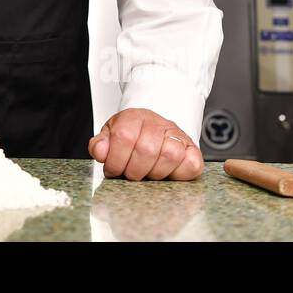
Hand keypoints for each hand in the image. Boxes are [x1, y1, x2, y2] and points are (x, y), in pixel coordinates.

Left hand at [88, 108, 202, 180]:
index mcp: (133, 117)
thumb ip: (100, 145)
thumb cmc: (130, 136)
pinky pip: (191, 164)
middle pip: (147, 149)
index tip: (113, 169)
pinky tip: (167, 173)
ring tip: (147, 173)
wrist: (153, 128)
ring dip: (155, 173)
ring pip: (170, 155)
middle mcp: (157, 123)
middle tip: (130, 174)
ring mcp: (177, 135)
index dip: (116, 160)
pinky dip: (179, 174)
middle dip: (134, 170)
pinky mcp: (192, 150)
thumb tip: (100, 151)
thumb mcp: (110, 136)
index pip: (124, 136)